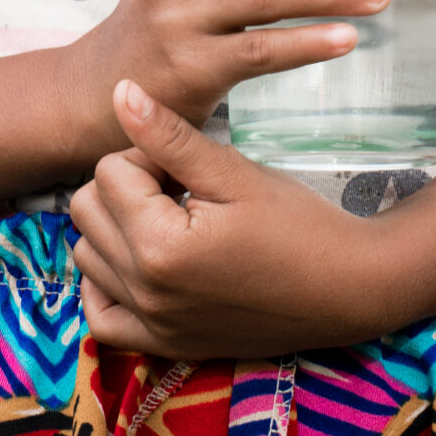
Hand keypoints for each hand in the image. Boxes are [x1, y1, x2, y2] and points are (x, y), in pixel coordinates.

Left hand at [69, 81, 406, 357]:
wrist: (349, 288)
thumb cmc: (299, 224)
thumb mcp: (233, 172)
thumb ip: (169, 136)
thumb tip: (118, 91)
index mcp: (160, 247)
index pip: (110, 170)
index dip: (150, 154)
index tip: (192, 166)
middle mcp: (145, 293)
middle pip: (87, 209)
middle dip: (126, 186)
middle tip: (180, 187)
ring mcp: (152, 324)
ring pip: (87, 254)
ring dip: (116, 228)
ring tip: (170, 219)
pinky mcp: (164, 344)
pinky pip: (100, 315)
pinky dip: (109, 283)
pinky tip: (144, 261)